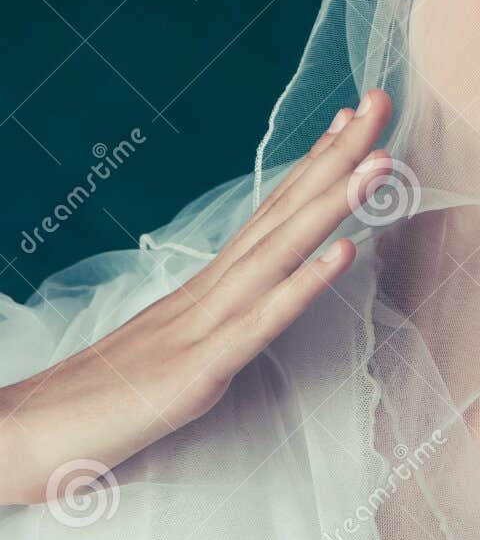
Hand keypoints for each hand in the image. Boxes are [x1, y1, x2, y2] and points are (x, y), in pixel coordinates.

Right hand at [0, 93, 393, 505]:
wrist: (20, 437)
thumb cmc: (93, 403)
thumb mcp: (166, 355)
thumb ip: (206, 327)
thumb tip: (242, 308)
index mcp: (204, 290)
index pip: (270, 213)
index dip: (314, 164)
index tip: (353, 117)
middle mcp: (207, 293)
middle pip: (283, 213)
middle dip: (338, 157)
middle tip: (383, 102)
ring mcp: (203, 329)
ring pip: (280, 253)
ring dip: (333, 203)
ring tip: (379, 159)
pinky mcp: (197, 373)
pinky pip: (261, 323)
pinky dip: (305, 285)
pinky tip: (347, 252)